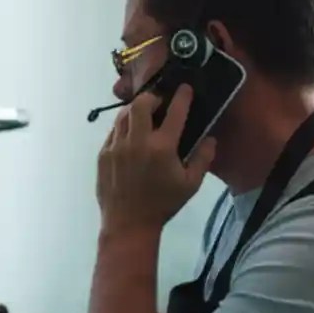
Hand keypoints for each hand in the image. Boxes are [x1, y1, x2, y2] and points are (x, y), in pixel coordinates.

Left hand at [97, 85, 215, 233]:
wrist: (128, 224)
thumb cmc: (163, 204)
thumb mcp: (190, 184)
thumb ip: (203, 158)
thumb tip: (210, 138)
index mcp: (162, 147)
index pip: (175, 111)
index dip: (182, 96)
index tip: (185, 88)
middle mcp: (137, 142)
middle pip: (140, 103)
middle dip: (152, 97)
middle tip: (159, 102)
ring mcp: (116, 147)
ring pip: (123, 115)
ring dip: (135, 110)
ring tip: (144, 116)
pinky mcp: (103, 154)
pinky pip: (113, 132)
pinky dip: (123, 128)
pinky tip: (130, 135)